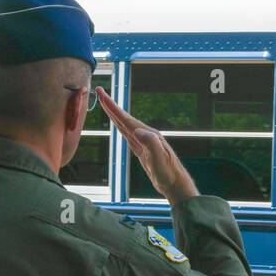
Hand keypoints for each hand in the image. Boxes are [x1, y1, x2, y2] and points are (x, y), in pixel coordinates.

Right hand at [96, 87, 199, 203]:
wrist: (175, 184)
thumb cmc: (168, 173)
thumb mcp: (159, 158)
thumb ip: (150, 143)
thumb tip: (137, 130)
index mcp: (148, 135)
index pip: (126, 118)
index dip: (113, 107)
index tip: (102, 94)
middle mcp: (146, 135)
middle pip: (124, 118)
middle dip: (111, 105)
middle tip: (100, 91)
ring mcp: (144, 142)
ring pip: (125, 125)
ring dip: (114, 115)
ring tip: (105, 104)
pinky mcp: (142, 150)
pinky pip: (128, 135)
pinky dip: (120, 128)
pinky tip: (118, 125)